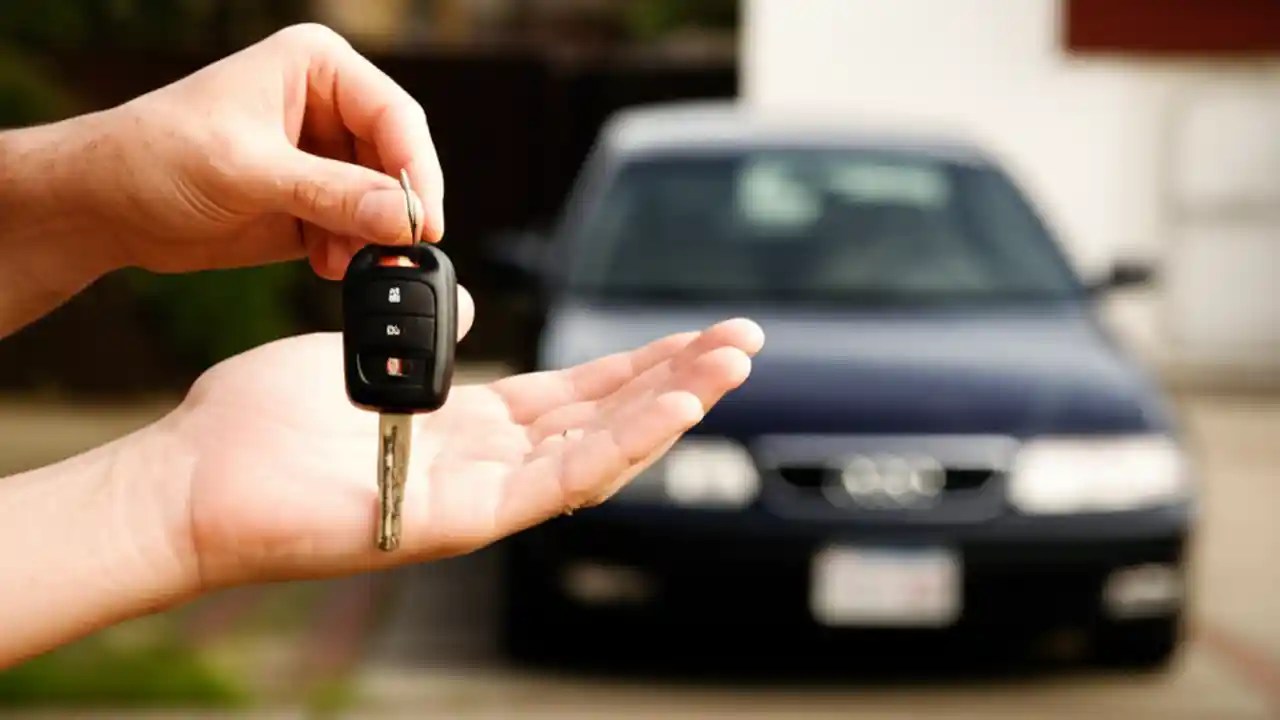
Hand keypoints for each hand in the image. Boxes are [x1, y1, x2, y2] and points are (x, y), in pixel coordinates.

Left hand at [56, 23, 441, 280]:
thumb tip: (404, 219)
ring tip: (341, 262)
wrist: (104, 204)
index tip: (422, 224)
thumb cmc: (155, 157)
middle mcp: (328, 107)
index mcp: (317, 67)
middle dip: (394, 211)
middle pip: (397, 161)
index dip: (415, 171)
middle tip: (393, 252)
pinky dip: (350, 252)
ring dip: (370, 238)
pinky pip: (357, 229)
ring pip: (382, 201)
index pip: (395, 116)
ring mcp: (324, 157)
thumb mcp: (249, 172)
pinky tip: (323, 264)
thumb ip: (332, 195)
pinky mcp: (314, 201)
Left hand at [155, 309, 762, 588]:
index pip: (574, 394)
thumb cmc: (260, 422)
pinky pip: (557, 479)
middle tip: (741, 341)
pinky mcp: (462, 519)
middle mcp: (484, 463)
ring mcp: (479, 497)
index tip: (692, 333)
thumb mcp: (363, 357)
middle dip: (675, 380)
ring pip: (597, 451)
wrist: (195, 477)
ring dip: (668, 407)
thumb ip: (424, 338)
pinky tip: (672, 404)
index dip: (637, 364)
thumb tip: (460, 310)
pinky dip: (621, 441)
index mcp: (466, 426)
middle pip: (602, 418)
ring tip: (731, 365)